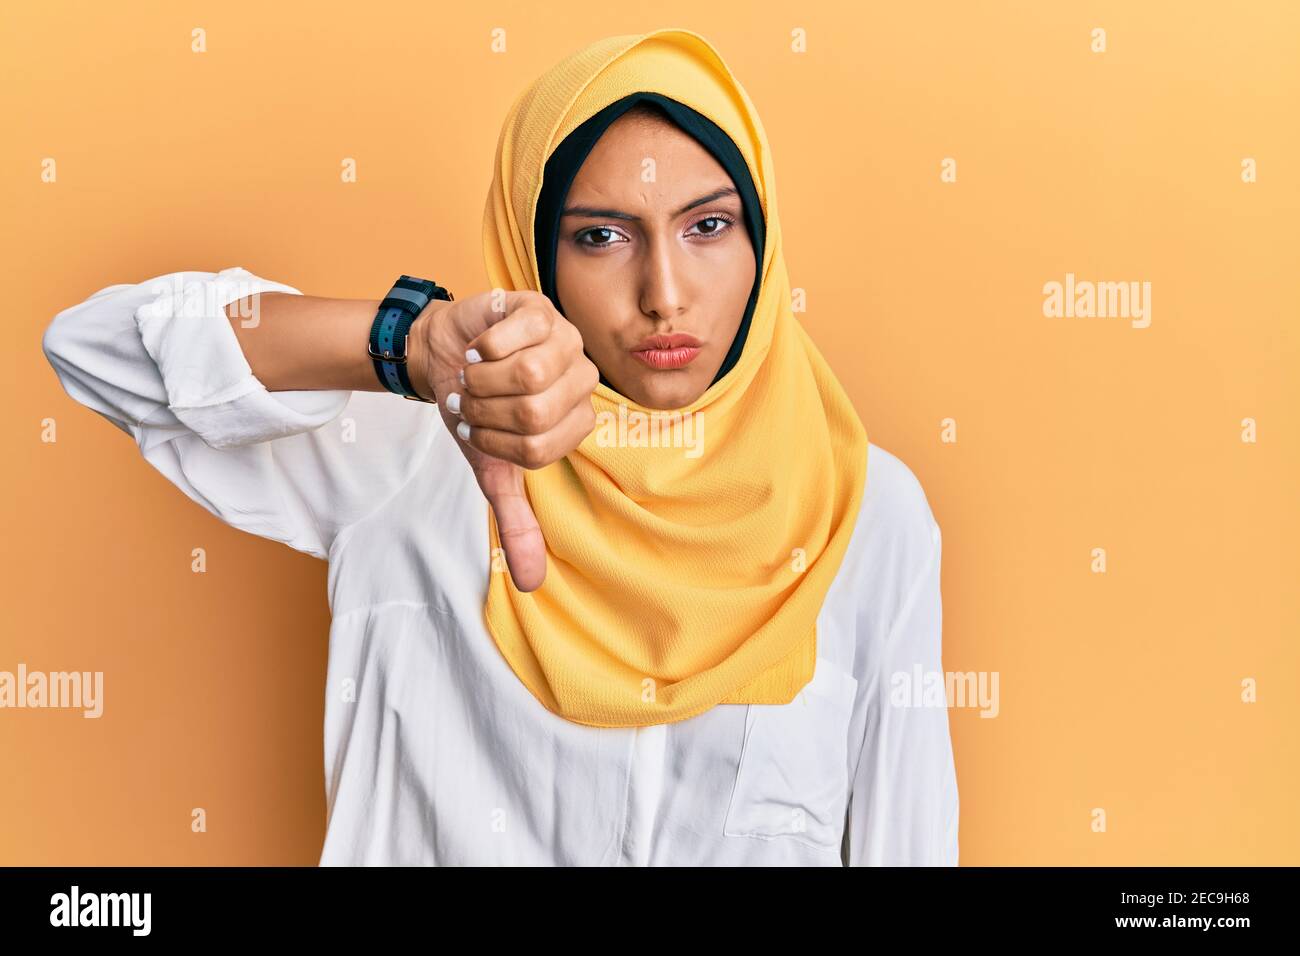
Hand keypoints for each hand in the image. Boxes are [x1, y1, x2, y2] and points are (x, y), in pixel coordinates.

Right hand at [408, 290, 598, 591]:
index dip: (495, 441)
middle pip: (536, 411)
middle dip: (486, 410)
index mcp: (576, 419)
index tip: (479, 430)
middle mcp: (581, 379)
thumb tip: (530, 585)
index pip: (537, 447)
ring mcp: (566, 338)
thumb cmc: (476, 408)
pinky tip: (483, 346)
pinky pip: (517, 332)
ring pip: (530, 372)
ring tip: (474, 375)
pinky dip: (486, 345)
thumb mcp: (492, 467)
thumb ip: (516, 520)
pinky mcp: (541, 306)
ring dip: (483, 379)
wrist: (446, 354)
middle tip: (471, 401)